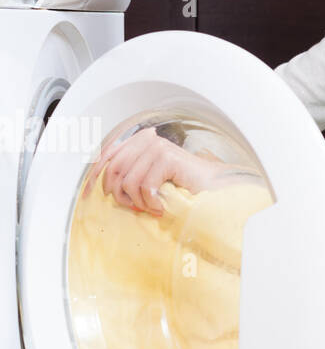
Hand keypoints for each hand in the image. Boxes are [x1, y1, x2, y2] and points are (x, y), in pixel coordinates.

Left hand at [82, 129, 231, 214]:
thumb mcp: (150, 180)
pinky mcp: (167, 157)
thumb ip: (129, 175)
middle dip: (121, 195)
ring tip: (154, 207)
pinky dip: (152, 203)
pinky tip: (163, 206)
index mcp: (139, 142)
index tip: (88, 195)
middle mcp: (146, 140)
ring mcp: (157, 147)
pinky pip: (145, 187)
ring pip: (128, 181)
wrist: (214, 190)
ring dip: (139, 202)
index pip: (106, 155)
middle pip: (114, 170)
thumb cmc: (183, 187)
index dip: (94, 177)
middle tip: (137, 208)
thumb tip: (104, 187)